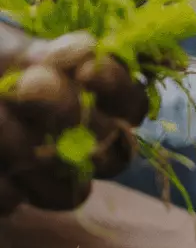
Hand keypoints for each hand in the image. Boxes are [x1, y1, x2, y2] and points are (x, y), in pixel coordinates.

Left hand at [0, 24, 148, 213]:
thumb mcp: (3, 47)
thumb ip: (41, 54)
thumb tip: (86, 52)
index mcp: (85, 98)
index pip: (130, 105)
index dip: (119, 92)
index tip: (89, 71)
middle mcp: (74, 141)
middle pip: (112, 155)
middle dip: (67, 120)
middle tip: (24, 89)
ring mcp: (40, 174)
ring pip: (67, 191)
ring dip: (19, 149)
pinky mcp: (8, 194)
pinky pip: (11, 200)